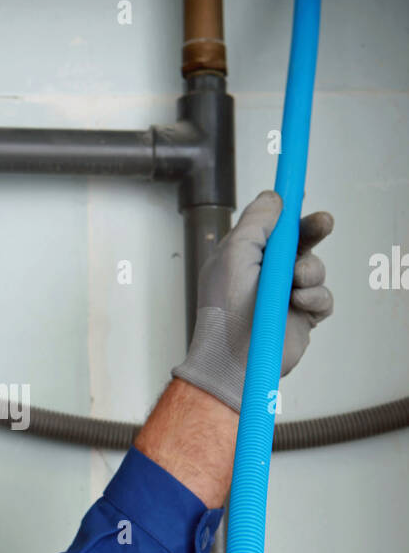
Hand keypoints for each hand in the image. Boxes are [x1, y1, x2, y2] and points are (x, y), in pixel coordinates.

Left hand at [172, 190, 333, 412]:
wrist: (235, 357)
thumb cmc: (227, 307)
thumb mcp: (235, 252)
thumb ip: (256, 221)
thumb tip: (275, 198)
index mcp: (246, 256)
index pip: (272, 226)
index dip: (288, 212)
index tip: (300, 195)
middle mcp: (267, 273)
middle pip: (300, 242)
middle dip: (313, 230)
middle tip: (324, 222)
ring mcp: (286, 295)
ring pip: (315, 268)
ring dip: (309, 271)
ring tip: (295, 283)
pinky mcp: (303, 316)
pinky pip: (323, 297)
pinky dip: (315, 297)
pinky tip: (301, 303)